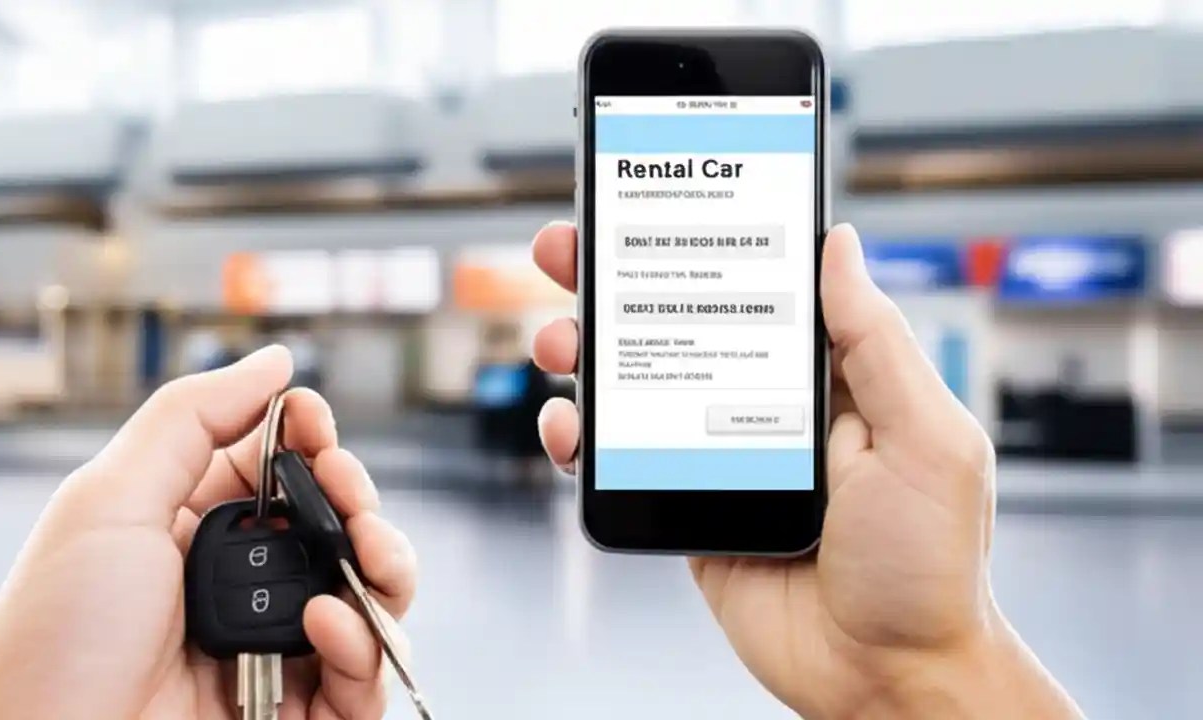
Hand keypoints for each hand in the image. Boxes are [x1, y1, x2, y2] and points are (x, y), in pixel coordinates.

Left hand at [0, 346, 416, 719]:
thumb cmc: (53, 639)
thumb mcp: (109, 501)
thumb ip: (193, 417)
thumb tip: (275, 360)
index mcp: (195, 525)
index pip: (281, 468)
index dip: (313, 442)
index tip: (321, 430)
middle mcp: (242, 584)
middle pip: (339, 528)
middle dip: (363, 503)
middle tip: (353, 501)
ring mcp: (274, 649)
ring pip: (371, 598)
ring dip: (386, 567)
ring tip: (368, 559)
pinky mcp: (298, 710)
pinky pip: (364, 677)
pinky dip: (365, 646)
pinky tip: (328, 627)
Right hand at [530, 222, 1082, 718]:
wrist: (889, 678)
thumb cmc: (931, 566)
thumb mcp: (927, 439)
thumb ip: (876, 342)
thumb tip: (838, 244)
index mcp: (830, 378)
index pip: (756, 287)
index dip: (704, 240)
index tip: (657, 198)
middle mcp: (767, 406)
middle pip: (681, 323)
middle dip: (618, 280)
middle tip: (570, 246)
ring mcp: (720, 455)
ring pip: (639, 385)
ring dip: (587, 351)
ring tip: (559, 337)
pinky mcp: (685, 505)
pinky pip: (621, 460)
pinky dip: (582, 439)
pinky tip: (567, 425)